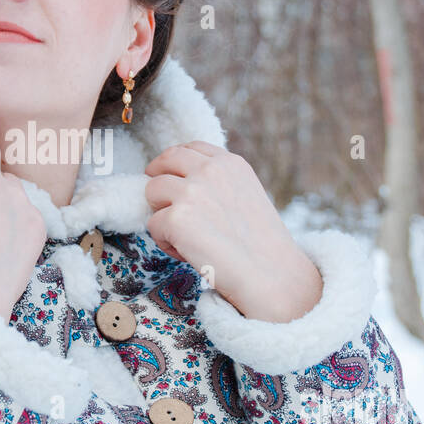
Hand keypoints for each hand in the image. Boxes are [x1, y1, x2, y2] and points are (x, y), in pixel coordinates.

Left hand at [143, 141, 322, 323]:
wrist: (271, 275)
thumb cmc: (260, 245)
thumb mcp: (246, 194)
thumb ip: (218, 182)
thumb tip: (181, 181)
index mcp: (230, 163)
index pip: (188, 148)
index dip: (173, 162)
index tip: (169, 176)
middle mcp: (209, 170)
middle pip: (164, 161)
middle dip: (157, 178)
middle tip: (160, 202)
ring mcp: (191, 192)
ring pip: (152, 191)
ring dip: (161, 214)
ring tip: (184, 237)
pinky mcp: (176, 218)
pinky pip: (153, 225)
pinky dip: (166, 243)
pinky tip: (189, 254)